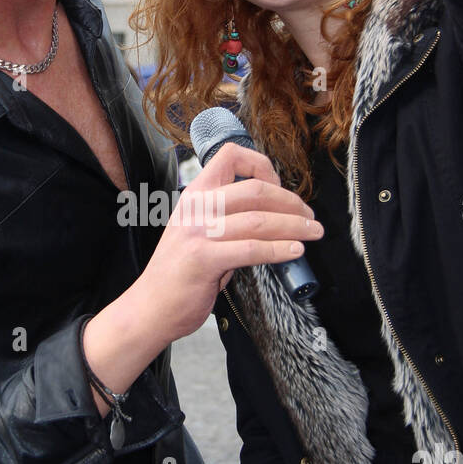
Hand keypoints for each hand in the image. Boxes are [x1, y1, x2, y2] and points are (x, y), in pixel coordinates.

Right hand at [134, 142, 320, 342]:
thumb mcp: (198, 232)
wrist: (150, 307)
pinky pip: (251, 249)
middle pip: (254, 190)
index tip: (279, 186)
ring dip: (294, 226)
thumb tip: (272, 215)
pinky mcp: (203, 260)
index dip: (262, 165)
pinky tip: (295, 252)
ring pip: (258, 220)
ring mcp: (197, 233)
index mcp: (195, 195)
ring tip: (312, 233)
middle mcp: (195, 208)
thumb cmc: (179, 273)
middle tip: (309, 218)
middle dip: (291, 202)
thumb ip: (227, 219)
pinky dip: (279, 249)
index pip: (230, 156)